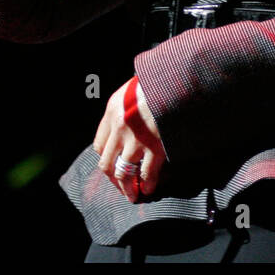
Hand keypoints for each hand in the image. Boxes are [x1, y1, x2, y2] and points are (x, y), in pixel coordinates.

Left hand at [93, 76, 164, 201]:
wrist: (175, 79)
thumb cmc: (156, 81)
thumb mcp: (132, 88)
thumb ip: (126, 105)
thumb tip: (128, 116)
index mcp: (112, 112)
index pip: (99, 144)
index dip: (105, 158)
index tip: (112, 164)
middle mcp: (119, 128)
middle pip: (107, 164)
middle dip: (113, 179)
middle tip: (120, 186)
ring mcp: (136, 139)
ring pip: (124, 173)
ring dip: (127, 188)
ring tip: (132, 196)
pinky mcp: (155, 147)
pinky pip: (146, 173)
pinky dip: (147, 185)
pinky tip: (149, 190)